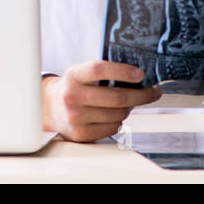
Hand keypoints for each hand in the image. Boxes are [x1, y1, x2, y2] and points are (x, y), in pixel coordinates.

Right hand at [42, 61, 161, 141]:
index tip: (140, 74)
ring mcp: (75, 117)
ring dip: (128, 109)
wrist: (50, 108)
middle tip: (153, 92)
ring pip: (118, 114)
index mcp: (74, 75)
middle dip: (141, 95)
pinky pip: (112, 128)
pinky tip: (112, 116)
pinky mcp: (80, 134)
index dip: (121, 71)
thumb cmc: (73, 87)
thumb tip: (137, 76)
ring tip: (126, 104)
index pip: (99, 70)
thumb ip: (102, 73)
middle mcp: (72, 96)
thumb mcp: (81, 73)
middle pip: (116, 97)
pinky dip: (118, 122)